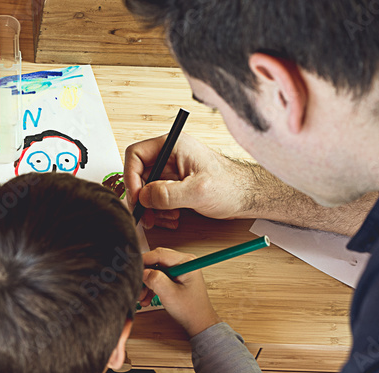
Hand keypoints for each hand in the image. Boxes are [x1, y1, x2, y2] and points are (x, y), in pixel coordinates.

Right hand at [124, 133, 256, 228]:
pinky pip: (156, 198)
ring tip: (165, 219)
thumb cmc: (231, 186)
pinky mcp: (174, 184)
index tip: (137, 197)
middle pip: (138, 175)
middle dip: (141, 198)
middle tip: (146, 215)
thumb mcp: (198, 191)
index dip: (131, 177)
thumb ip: (168, 194)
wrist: (247, 196)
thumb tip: (144, 197)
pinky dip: (159, 211)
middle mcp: (170, 155)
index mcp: (174, 146)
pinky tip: (172, 218)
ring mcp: (171, 170)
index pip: (136, 155)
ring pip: (146, 189)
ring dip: (151, 208)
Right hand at [140, 248, 219, 336]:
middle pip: (155, 261)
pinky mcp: (174, 277)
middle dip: (144, 275)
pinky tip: (147, 299)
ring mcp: (178, 270)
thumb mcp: (170, 294)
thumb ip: (156, 280)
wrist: (198, 322)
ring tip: (142, 298)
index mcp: (186, 262)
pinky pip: (157, 278)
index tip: (132, 270)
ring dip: (146, 284)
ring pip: (154, 271)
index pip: (159, 254)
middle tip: (137, 287)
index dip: (143, 261)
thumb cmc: (191, 310)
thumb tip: (143, 271)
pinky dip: (150, 288)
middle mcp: (182, 262)